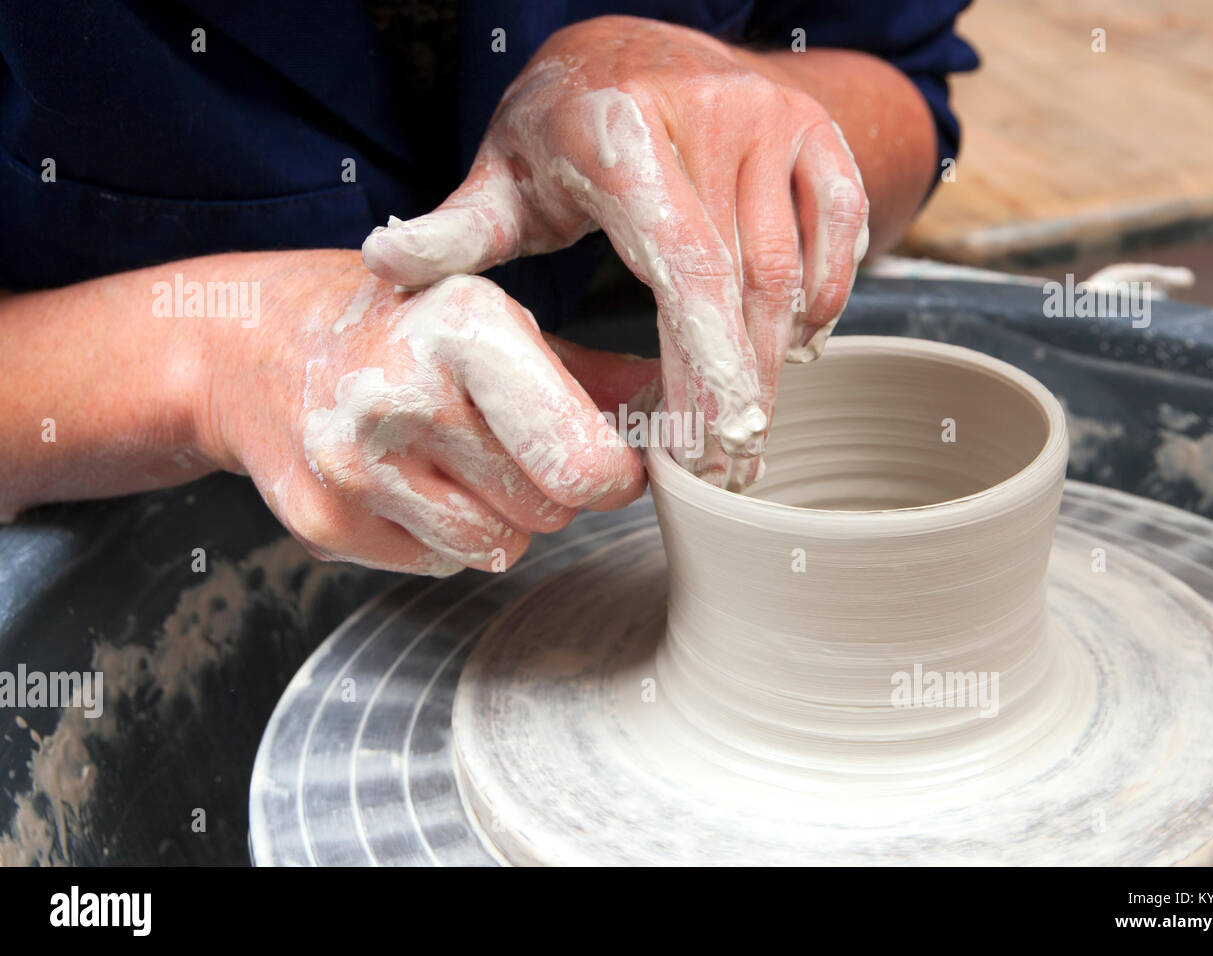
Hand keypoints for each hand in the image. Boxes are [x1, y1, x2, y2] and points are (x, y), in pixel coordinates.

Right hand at [197, 252, 657, 574]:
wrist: (244, 343)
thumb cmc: (388, 322)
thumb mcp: (488, 317)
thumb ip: (587, 374)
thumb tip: (675, 414)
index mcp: (463, 326)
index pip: (583, 459)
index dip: (615, 474)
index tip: (612, 463)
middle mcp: (403, 394)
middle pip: (550, 509)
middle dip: (555, 490)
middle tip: (518, 447)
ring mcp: (356, 465)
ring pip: (498, 547)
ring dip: (500, 517)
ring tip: (456, 458)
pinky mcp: (324, 521)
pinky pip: (438, 564)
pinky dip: (442, 537)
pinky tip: (408, 481)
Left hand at [361, 15, 869, 488]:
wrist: (641, 45)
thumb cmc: (566, 122)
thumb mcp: (503, 172)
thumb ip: (455, 227)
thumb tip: (383, 262)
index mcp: (621, 132)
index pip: (680, 264)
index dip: (700, 359)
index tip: (703, 440)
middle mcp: (709, 116)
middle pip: (741, 282)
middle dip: (739, 387)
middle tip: (730, 468)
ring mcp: (770, 119)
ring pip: (790, 267)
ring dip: (777, 358)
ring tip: (756, 431)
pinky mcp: (811, 129)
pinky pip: (838, 226)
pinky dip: (826, 294)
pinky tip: (800, 349)